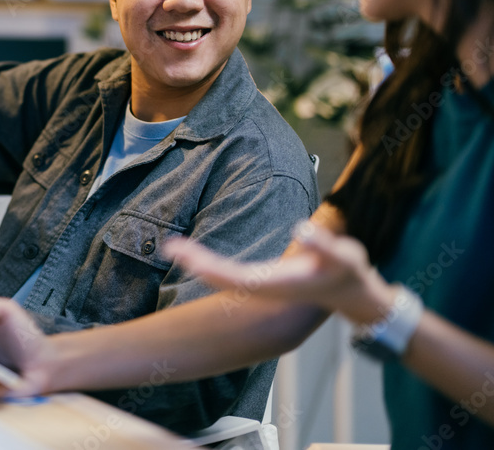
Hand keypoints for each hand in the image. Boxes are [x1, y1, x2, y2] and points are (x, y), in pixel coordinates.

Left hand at [163, 221, 396, 324]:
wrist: (354, 294)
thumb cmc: (348, 272)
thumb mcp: (344, 256)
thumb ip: (324, 244)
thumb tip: (300, 229)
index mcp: (279, 283)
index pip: (237, 277)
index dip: (212, 267)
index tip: (189, 257)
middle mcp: (265, 288)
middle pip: (222, 278)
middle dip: (196, 262)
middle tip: (169, 247)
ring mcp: (262, 286)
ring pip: (222, 278)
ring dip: (198, 263)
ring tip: (173, 248)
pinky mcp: (262, 281)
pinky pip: (229, 275)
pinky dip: (210, 265)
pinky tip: (195, 257)